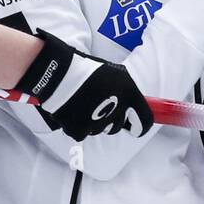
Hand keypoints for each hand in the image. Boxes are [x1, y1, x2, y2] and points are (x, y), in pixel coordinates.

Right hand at [17, 30, 153, 140]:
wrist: (59, 73)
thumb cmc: (87, 70)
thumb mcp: (116, 73)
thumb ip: (127, 91)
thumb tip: (132, 105)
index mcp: (129, 95)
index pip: (145, 120)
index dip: (140, 126)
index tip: (135, 127)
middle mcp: (117, 110)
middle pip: (118, 126)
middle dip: (111, 119)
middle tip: (99, 106)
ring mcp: (98, 122)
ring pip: (100, 129)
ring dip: (94, 122)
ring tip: (83, 105)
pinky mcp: (80, 130)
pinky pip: (82, 134)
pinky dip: (77, 126)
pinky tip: (73, 112)